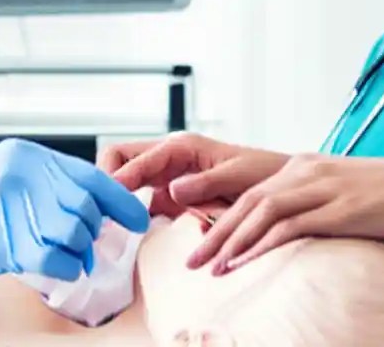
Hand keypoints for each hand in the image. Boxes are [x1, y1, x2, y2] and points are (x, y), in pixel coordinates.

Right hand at [0, 138, 149, 281]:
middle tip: (95, 245)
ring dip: (81, 252)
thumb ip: (46, 185)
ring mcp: (12, 205)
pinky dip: (65, 267)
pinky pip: (53, 257)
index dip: (120, 200)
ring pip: (73, 232)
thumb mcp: (6, 175)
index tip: (138, 218)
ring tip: (73, 259)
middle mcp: (24, 175)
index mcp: (30, 156)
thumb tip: (92, 207)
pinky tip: (60, 269)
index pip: (91, 176)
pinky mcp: (1, 239)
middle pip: (85, 206)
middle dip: (96, 231)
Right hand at [99, 132, 288, 217]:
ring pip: (126, 182)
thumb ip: (205, 182)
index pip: (131, 157)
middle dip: (105, 184)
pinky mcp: (173, 199)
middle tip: (98, 215)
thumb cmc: (267, 175)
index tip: (103, 204)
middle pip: (119, 162)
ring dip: (114, 201)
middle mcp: (169, 159)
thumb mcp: (239, 175)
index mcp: (181, 147)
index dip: (114, 180)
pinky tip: (128, 236)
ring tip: (105, 228)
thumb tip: (171, 190)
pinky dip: (131, 216)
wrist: (285, 191)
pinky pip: (142, 204)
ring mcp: (168, 178)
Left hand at [187, 155, 383, 274]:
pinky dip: (263, 245)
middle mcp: (307, 172)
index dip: (220, 217)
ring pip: (262, 212)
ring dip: (233, 240)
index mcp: (304, 166)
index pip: (250, 191)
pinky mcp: (340, 209)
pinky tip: (246, 262)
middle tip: (192, 260)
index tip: (200, 241)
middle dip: (215, 232)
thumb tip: (289, 232)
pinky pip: (291, 227)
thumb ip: (313, 207)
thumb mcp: (342, 195)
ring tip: (212, 267)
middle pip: (247, 200)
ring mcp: (323, 188)